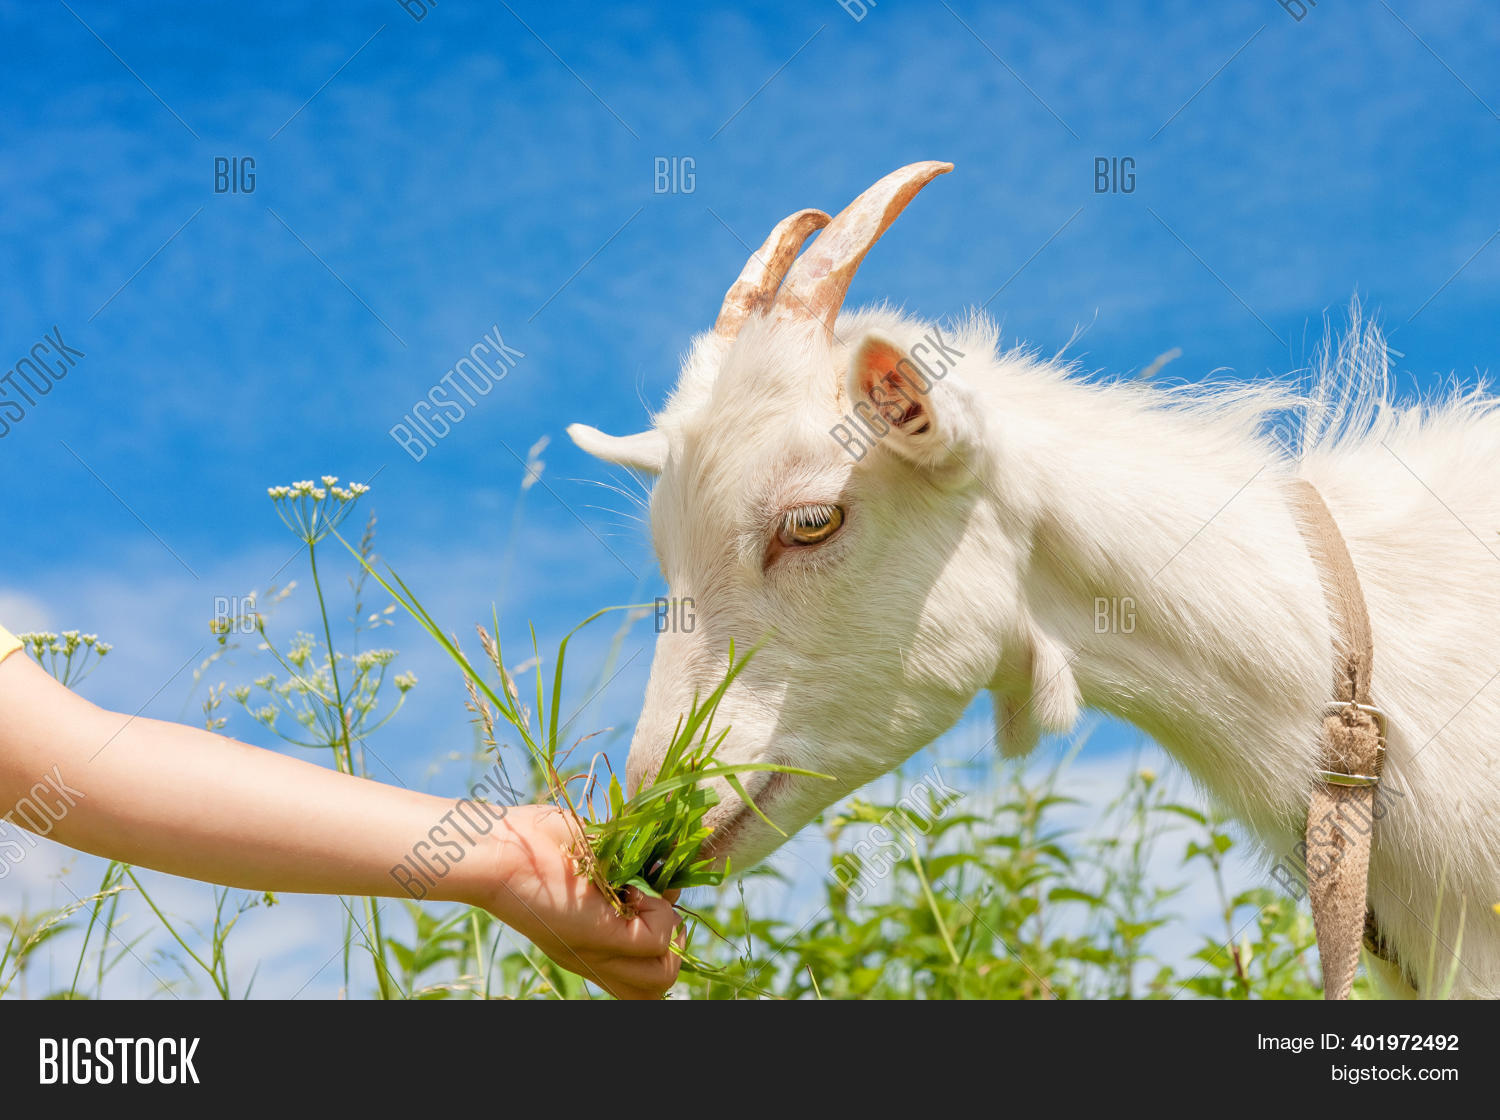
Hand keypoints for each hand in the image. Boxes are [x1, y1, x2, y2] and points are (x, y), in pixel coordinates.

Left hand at [481, 804, 683, 999]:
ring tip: (642, 899)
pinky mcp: (602, 937)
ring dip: (668, 933)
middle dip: (670, 944)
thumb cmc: (534, 844)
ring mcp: (599, 954)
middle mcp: (595, 959)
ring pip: (663, 978)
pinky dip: (658, 911)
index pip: (639, 976)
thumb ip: (626, 875)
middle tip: (649, 902)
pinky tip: (629, 887)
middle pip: (656, 988)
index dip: (661, 936)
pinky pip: (659, 942)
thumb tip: (665, 876)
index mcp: (589, 945)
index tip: (650, 893)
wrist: (498, 850)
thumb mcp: (590, 865)